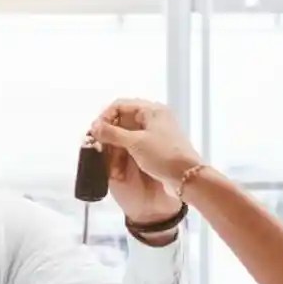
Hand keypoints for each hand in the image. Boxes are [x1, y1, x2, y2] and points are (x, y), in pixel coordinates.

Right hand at [89, 99, 203, 202]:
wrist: (187, 177)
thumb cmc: (164, 156)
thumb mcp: (135, 143)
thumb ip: (112, 133)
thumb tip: (95, 127)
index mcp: (151, 110)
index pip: (120, 105)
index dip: (105, 117)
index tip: (96, 132)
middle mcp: (154, 118)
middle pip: (122, 120)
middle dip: (109, 136)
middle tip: (99, 148)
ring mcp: (155, 133)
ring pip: (127, 135)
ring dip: (116, 149)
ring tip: (110, 162)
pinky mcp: (156, 147)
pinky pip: (134, 145)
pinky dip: (125, 154)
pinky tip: (119, 167)